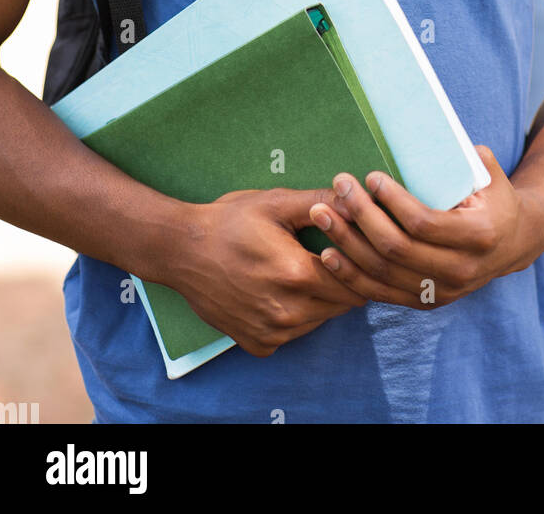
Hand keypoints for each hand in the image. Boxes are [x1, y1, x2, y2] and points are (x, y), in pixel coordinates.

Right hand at [164, 187, 367, 356]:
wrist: (183, 250)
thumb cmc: (231, 221)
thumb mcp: (277, 203)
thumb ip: (322, 202)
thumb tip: (360, 200)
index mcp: (298, 275)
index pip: (354, 279)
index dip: (358, 261)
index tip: (352, 248)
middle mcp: (288, 312)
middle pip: (342, 303)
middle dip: (344, 281)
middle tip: (331, 257)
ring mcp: (272, 332)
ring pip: (320, 320)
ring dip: (321, 300)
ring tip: (304, 272)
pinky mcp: (257, 344)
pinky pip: (293, 334)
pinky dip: (296, 317)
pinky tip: (282, 292)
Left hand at [307, 147, 538, 309]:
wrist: (512, 243)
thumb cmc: (494, 199)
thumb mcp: (490, 175)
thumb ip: (467, 157)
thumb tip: (436, 134)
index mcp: (479, 236)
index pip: (424, 223)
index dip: (393, 201)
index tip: (371, 177)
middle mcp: (461, 271)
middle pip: (397, 248)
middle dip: (361, 215)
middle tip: (339, 187)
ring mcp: (442, 292)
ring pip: (383, 273)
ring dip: (347, 243)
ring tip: (321, 214)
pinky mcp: (425, 303)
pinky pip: (380, 293)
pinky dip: (350, 275)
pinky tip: (328, 253)